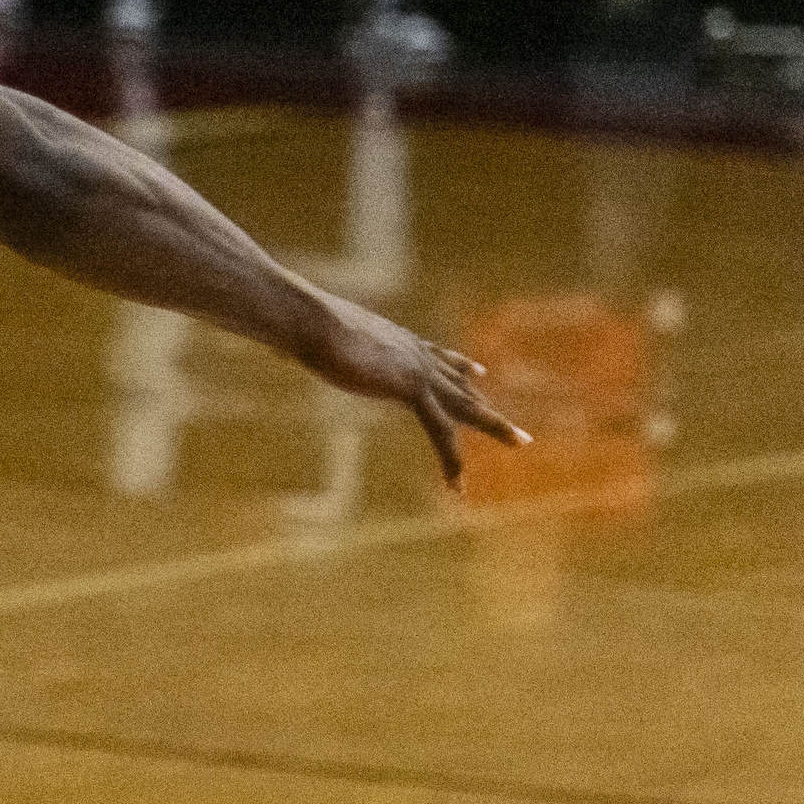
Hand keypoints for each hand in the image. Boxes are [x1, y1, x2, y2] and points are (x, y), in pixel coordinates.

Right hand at [296, 299, 527, 487]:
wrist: (311, 320)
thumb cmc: (300, 323)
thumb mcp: (312, 333)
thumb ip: (310, 338)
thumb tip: (282, 334)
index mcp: (398, 340)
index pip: (438, 356)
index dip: (460, 366)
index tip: (478, 371)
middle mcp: (416, 352)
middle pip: (462, 384)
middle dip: (486, 406)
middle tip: (513, 426)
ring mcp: (418, 371)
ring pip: (467, 406)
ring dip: (495, 426)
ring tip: (521, 442)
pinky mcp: (411, 389)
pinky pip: (441, 431)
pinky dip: (451, 460)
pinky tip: (457, 484)